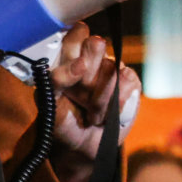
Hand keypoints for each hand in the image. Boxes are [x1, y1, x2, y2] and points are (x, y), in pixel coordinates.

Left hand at [47, 22, 141, 181]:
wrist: (85, 148)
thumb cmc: (63, 121)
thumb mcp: (50, 103)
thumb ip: (57, 80)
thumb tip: (80, 65)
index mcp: (67, 56)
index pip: (75, 34)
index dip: (75, 44)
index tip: (77, 68)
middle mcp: (91, 57)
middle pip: (95, 45)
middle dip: (88, 74)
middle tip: (80, 94)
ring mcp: (112, 67)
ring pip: (111, 70)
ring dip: (99, 100)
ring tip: (90, 113)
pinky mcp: (130, 81)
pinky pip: (127, 84)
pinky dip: (115, 106)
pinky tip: (106, 115)